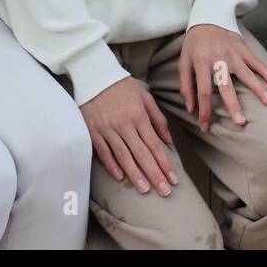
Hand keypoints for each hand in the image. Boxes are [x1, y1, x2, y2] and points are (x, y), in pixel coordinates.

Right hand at [80, 77, 177, 195]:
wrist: (94, 75)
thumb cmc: (122, 86)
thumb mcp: (145, 96)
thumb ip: (158, 119)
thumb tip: (168, 141)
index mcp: (139, 116)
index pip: (155, 145)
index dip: (165, 164)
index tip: (174, 179)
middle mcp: (124, 125)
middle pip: (142, 154)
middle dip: (155, 175)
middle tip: (165, 192)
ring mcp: (107, 129)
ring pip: (123, 156)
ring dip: (135, 175)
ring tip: (145, 190)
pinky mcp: (93, 131)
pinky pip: (103, 152)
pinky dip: (112, 166)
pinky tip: (121, 177)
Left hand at [179, 23, 266, 131]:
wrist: (209, 18)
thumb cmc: (195, 45)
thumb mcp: (184, 62)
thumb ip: (186, 86)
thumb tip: (190, 109)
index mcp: (201, 63)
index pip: (204, 91)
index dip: (204, 110)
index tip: (206, 126)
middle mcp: (219, 60)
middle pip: (227, 86)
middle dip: (234, 105)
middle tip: (240, 123)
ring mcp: (233, 54)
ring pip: (247, 74)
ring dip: (259, 89)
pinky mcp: (244, 49)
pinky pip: (257, 62)